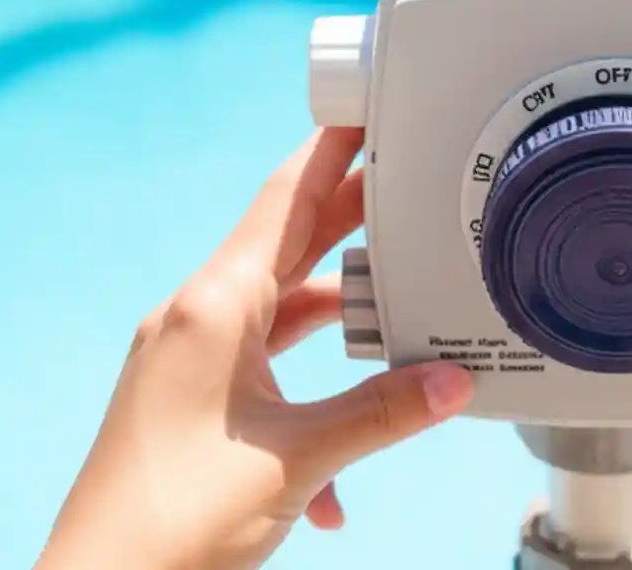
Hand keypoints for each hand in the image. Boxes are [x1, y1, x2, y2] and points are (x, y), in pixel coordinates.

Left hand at [36, 129, 474, 569]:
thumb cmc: (175, 521)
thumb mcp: (298, 458)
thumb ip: (384, 413)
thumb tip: (456, 385)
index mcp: (213, 308)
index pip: (283, 203)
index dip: (329, 152)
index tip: (365, 111)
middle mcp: (196, 322)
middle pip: (288, 249)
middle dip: (350, 223)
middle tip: (405, 187)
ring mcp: (190, 363)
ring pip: (280, 315)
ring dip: (337, 319)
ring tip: (399, 310)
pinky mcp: (191, 405)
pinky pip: (264, 375)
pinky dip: (310, 397)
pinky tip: (342, 471)